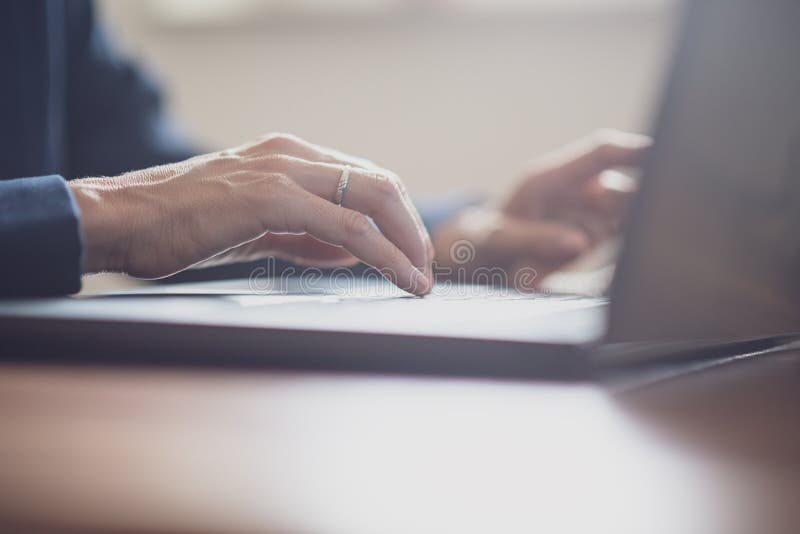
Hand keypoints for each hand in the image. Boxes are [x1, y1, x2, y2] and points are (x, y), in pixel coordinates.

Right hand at [69, 134, 433, 294]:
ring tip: (420, 277)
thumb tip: (350, 252)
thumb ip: (303, 235)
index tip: (412, 252)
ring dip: (407, 242)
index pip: (365, 179)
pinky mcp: (271, 197)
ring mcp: (282, 171)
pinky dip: (383, 254)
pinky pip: (347, 227)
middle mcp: (292, 154)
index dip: (397, 217)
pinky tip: (400, 277)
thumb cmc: (178, 225)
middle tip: (425, 267)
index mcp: (289, 157)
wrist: (120, 220)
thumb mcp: (254, 227)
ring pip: (373, 200)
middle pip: (381, 183)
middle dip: (412, 228)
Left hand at [432, 129, 650, 288]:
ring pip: (616, 222)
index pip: (603, 152)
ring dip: (590, 241)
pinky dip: (591, 249)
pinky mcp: (593, 230)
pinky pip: (608, 238)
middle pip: (621, 189)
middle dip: (617, 211)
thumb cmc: (482, 238)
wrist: (477, 254)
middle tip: (583, 235)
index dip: (638, 150)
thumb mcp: (496, 239)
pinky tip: (555, 258)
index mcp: (549, 177)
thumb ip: (534, 238)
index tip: (669, 152)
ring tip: (540, 256)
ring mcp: (586, 208)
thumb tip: (577, 242)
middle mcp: (574, 188)